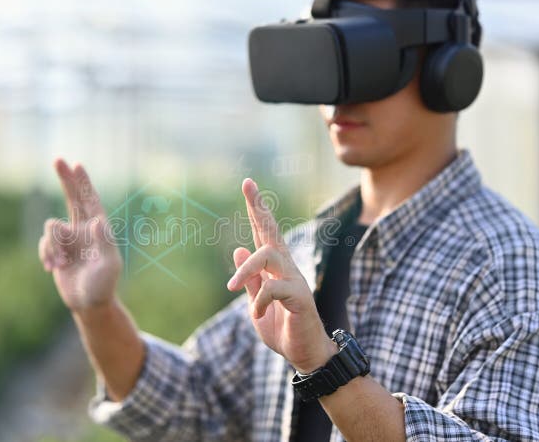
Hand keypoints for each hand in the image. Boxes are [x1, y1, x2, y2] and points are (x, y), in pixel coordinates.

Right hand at [38, 159, 122, 311]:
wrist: (89, 304)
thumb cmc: (103, 286)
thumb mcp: (108, 266)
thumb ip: (104, 243)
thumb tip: (96, 221)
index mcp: (99, 230)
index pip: (91, 200)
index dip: (83, 183)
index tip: (77, 165)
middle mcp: (84, 230)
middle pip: (73, 198)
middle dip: (65, 179)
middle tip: (57, 159)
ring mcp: (69, 239)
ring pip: (51, 228)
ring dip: (51, 246)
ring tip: (58, 265)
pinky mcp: (57, 250)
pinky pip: (44, 243)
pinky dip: (46, 254)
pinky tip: (51, 269)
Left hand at [227, 178, 335, 372]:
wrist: (306, 355)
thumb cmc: (283, 328)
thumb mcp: (258, 304)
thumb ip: (251, 280)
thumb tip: (238, 250)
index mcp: (275, 268)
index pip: (263, 233)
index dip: (256, 209)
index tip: (248, 183)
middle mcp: (286, 268)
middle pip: (270, 231)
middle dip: (259, 207)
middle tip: (247, 184)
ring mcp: (294, 280)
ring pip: (268, 255)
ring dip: (246, 271)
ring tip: (232, 288)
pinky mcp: (300, 298)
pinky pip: (275, 288)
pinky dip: (260, 300)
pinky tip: (256, 314)